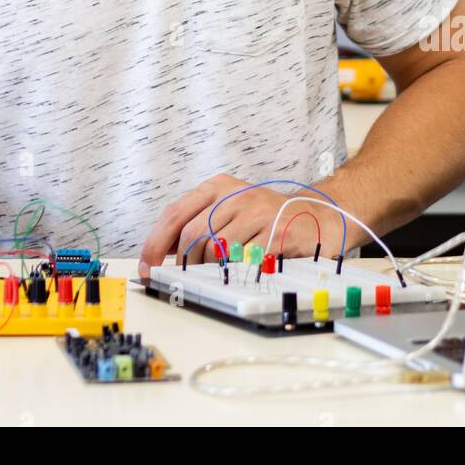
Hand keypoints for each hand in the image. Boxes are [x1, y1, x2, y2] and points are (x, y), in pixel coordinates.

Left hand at [138, 173, 342, 279]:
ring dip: (211, 268)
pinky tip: (242, 270)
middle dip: (182, 262)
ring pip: (216, 248)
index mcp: (218, 186)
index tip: (146, 266)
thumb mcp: (230, 209)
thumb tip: (163, 253)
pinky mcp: (275, 233)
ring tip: (219, 271)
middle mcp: (236, 194)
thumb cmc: (266, 218)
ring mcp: (257, 212)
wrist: (317, 216)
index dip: (156, 242)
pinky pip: (244, 259)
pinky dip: (236, 271)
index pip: (176, 212)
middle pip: (193, 232)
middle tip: (180, 278)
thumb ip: (200, 223)